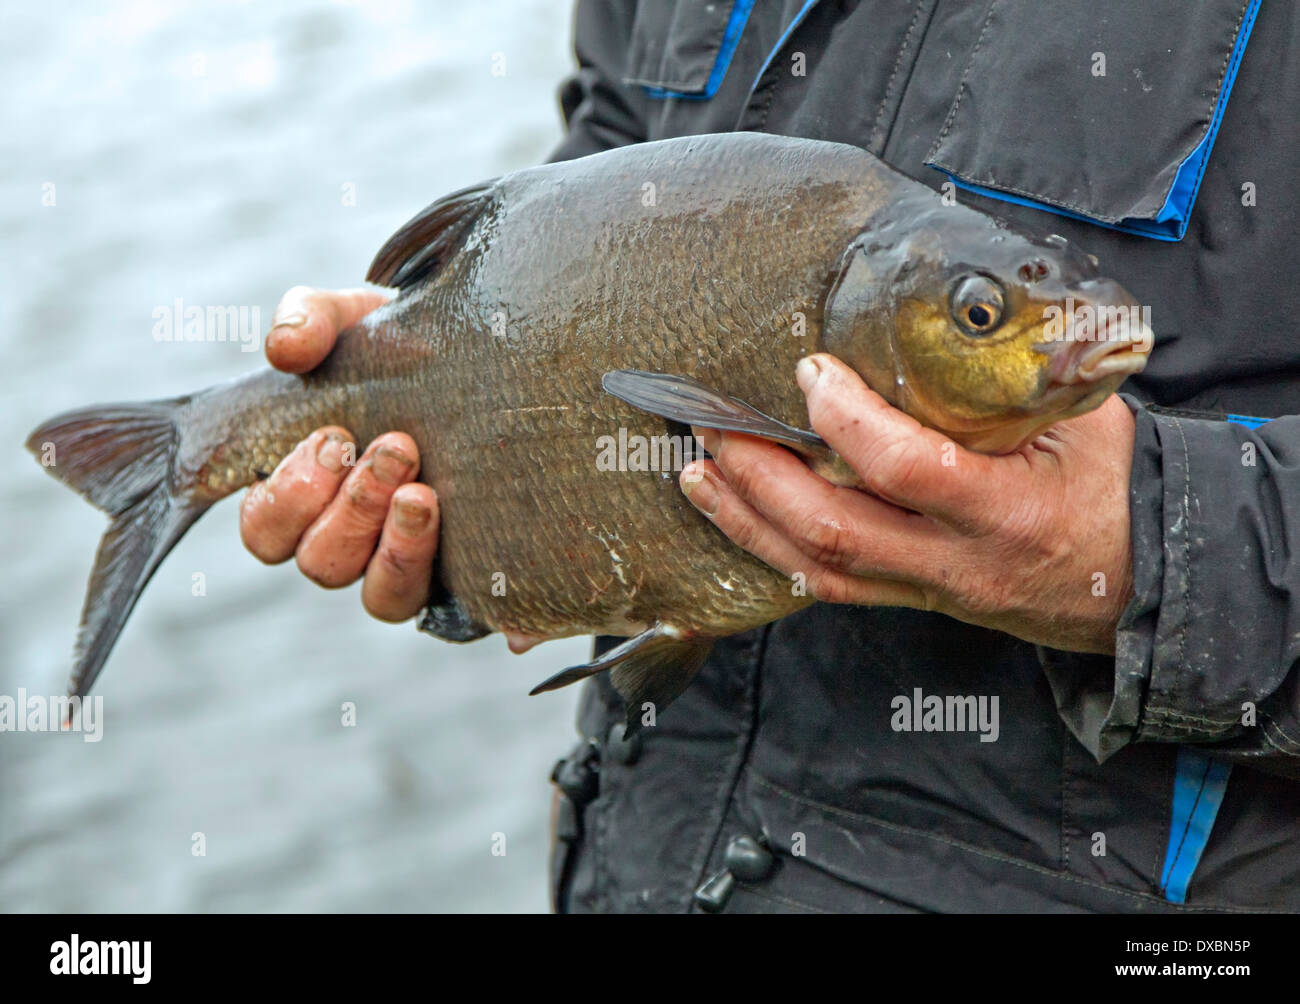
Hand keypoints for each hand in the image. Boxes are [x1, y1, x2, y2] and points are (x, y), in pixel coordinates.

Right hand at [240, 286, 438, 622]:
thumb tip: (285, 346)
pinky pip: (434, 604)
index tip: (333, 436)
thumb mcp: (354, 320)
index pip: (265, 527)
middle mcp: (346, 536)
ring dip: (394, 544)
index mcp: (305, 490)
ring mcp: (399, 561)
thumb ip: (309, 320)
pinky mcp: (455, 576)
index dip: (288, 494)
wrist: (481, 358)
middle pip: (318, 561)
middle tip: (395, 448)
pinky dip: (444, 578)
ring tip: (423, 493)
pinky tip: (465, 537)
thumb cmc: (401, 347)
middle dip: (351, 508)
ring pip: (377, 593)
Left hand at [679, 353, 1134, 653]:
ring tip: (697, 472)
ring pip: (819, 569)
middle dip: (761, 478)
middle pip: (836, 532)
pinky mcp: (912, 600)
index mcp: (1008, 510)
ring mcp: (929, 590)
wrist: (1136, 584)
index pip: (908, 468)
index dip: (847, 419)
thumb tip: (948, 313)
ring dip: (747, 520)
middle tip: (717, 425)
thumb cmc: (1111, 489)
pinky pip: (829, 586)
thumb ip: (1016, 379)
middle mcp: (957, 562)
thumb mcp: (1085, 421)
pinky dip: (772, 548)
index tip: (810, 371)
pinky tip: (734, 514)